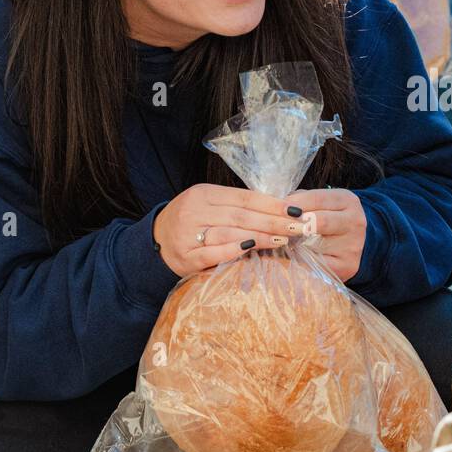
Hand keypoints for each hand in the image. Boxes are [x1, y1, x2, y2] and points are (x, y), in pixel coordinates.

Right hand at [153, 183, 306, 277]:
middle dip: (273, 221)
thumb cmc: (191, 222)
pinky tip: (251, 249)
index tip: (296, 210)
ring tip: (282, 238)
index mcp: (204, 193)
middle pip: (241, 215)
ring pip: (229, 232)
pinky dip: (232, 251)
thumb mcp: (209, 205)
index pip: (245, 197)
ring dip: (259, 236)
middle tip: (297, 226)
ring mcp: (188, 234)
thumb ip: (236, 205)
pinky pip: (212, 253)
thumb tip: (278, 208)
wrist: (154, 243)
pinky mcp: (186, 257)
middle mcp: (195, 211)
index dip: (272, 203)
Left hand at [284, 187, 366, 281]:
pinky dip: (303, 260)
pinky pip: (318, 264)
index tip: (278, 208)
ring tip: (284, 241)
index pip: (317, 199)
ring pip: (316, 245)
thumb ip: (304, 199)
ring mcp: (352, 245)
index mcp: (347, 201)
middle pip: (320, 221)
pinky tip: (295, 256)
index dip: (294, 203)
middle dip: (295, 223)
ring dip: (296, 243)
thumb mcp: (325, 203)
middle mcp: (354, 222)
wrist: (360, 242)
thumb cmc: (332, 218)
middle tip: (278, 226)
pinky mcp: (347, 266)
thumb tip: (279, 205)